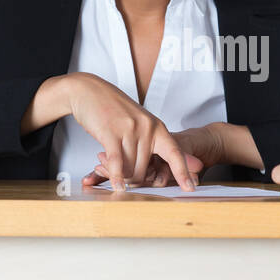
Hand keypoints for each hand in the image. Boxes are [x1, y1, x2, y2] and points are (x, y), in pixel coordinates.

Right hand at [62, 73, 195, 191]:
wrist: (88, 91)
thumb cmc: (112, 110)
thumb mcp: (138, 123)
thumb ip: (149, 143)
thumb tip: (160, 168)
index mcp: (156, 127)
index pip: (175, 153)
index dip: (183, 172)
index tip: (191, 188)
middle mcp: (147, 128)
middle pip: (145, 170)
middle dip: (131, 178)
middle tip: (118, 173)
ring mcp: (130, 130)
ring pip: (130, 168)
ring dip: (118, 173)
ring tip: (104, 163)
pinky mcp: (111, 133)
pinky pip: (117, 162)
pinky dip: (116, 176)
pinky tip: (117, 186)